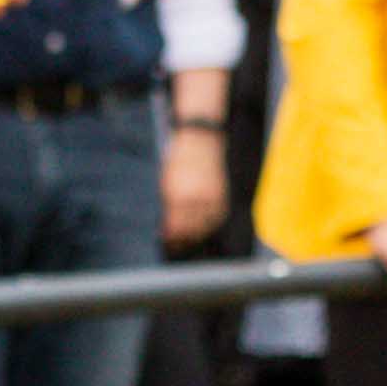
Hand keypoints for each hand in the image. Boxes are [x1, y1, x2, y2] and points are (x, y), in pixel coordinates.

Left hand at [161, 122, 226, 245]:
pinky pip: (217, 216)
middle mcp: (195, 198)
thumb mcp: (168, 180)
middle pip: (189, 229)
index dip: (171, 237)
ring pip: (204, 225)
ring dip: (196, 236)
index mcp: (177, 195)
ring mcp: (210, 196)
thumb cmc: (179, 159)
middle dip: (182, 240)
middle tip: (176, 247)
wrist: (200, 138)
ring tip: (188, 242)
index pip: (174, 225)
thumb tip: (168, 225)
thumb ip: (169, 202)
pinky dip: (210, 225)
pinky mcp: (220, 192)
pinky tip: (204, 229)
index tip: (166, 242)